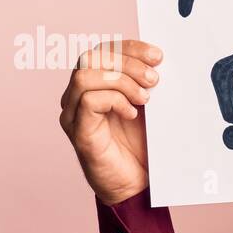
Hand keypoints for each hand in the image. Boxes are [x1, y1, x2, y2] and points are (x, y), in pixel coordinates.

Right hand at [59, 39, 162, 205]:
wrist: (136, 185)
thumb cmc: (140, 146)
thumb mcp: (147, 107)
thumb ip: (145, 83)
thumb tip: (159, 59)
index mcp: (94, 86)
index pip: (103, 51)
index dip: (129, 48)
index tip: (158, 56)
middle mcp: (76, 96)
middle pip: (90, 57)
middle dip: (127, 62)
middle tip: (154, 79)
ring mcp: (73, 114)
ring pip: (85, 75)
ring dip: (121, 81)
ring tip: (145, 98)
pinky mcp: (78, 132)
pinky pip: (87, 101)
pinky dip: (114, 100)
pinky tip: (131, 114)